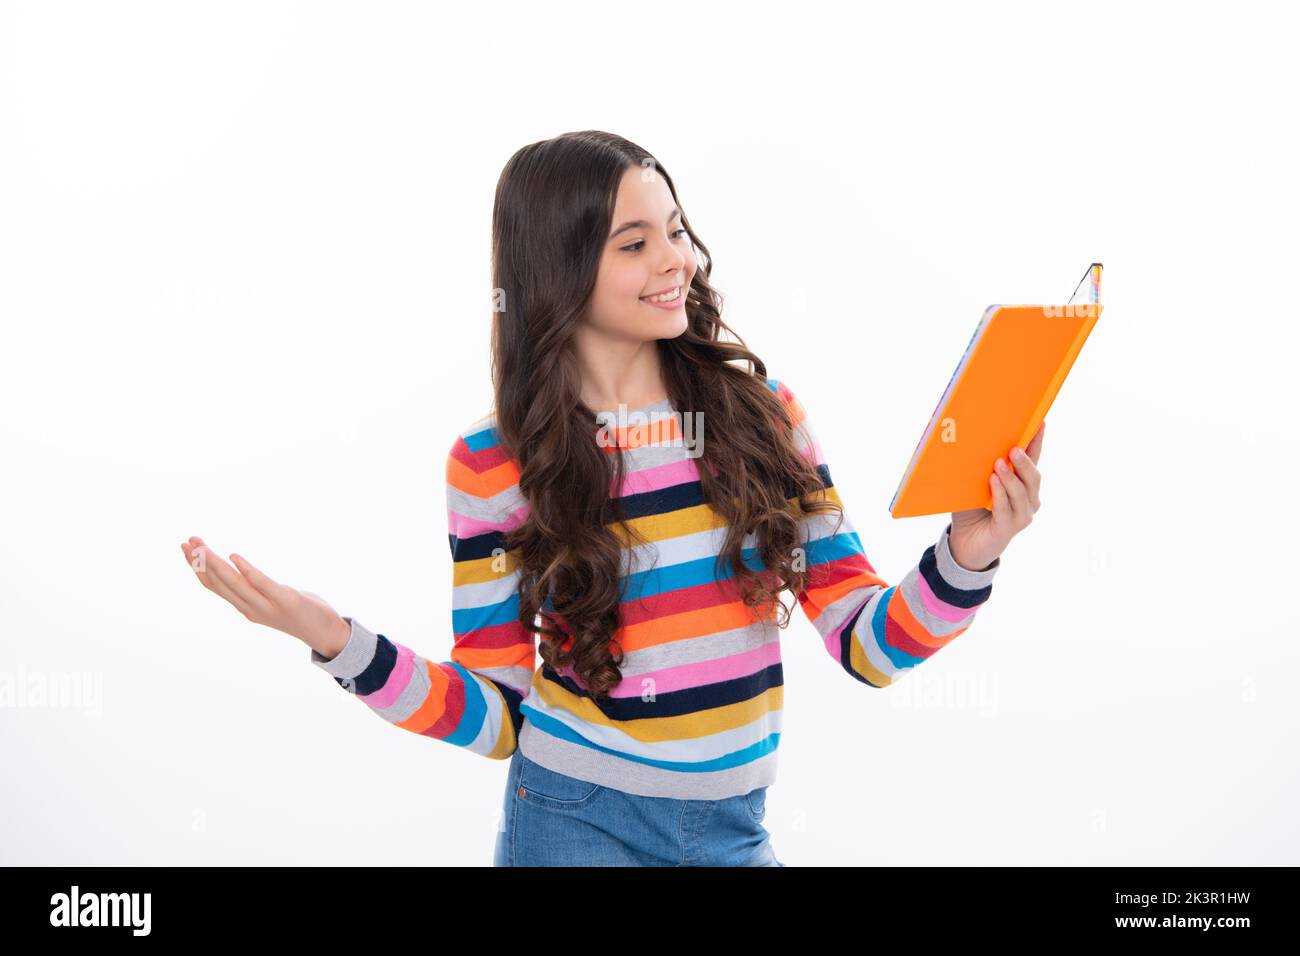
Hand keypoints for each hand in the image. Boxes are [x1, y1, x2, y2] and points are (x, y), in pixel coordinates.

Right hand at [180, 536, 351, 657]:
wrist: (326, 633)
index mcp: (245, 607)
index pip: (214, 586)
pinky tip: (234, 556)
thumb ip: (257, 588)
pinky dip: (246, 570)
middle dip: (200, 562)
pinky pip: (261, 584)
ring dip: (215, 564)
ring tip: (201, 546)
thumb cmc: (300, 612)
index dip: (197, 568)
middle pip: (218, 584)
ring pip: (234, 583)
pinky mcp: (285, 600)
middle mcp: (250, 608)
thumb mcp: (272, 599)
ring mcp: (267, 606)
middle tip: (188, 541)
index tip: (185, 547)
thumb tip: (243, 570)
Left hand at [948, 420, 1044, 571]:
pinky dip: (999, 493)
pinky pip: (1005, 508)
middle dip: (1024, 461)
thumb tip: (973, 439)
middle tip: (1014, 448)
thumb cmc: (971, 510)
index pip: (1033, 460)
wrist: (964, 542)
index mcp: (1022, 485)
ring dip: (1010, 476)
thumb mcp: (975, 484)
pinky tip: (992, 481)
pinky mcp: (1009, 528)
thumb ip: (981, 467)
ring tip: (999, 463)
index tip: (1040, 422)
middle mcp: (1028, 500)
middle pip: (1033, 477)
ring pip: (1022, 492)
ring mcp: (1022, 515)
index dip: (1037, 442)